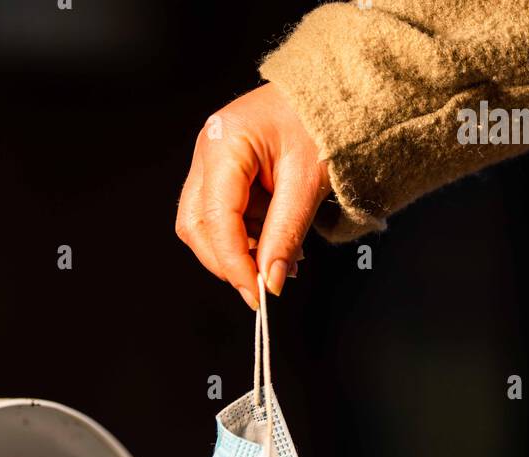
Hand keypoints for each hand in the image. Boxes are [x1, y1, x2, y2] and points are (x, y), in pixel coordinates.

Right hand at [176, 83, 331, 309]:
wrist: (331, 91)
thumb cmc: (322, 120)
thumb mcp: (309, 182)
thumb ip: (286, 234)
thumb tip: (271, 280)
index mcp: (225, 141)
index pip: (217, 218)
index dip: (234, 263)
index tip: (259, 293)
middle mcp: (208, 148)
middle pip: (197, 225)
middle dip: (228, 261)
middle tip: (264, 284)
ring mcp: (211, 159)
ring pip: (204, 225)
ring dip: (238, 251)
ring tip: (280, 259)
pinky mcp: (222, 171)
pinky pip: (222, 217)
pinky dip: (246, 237)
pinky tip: (275, 241)